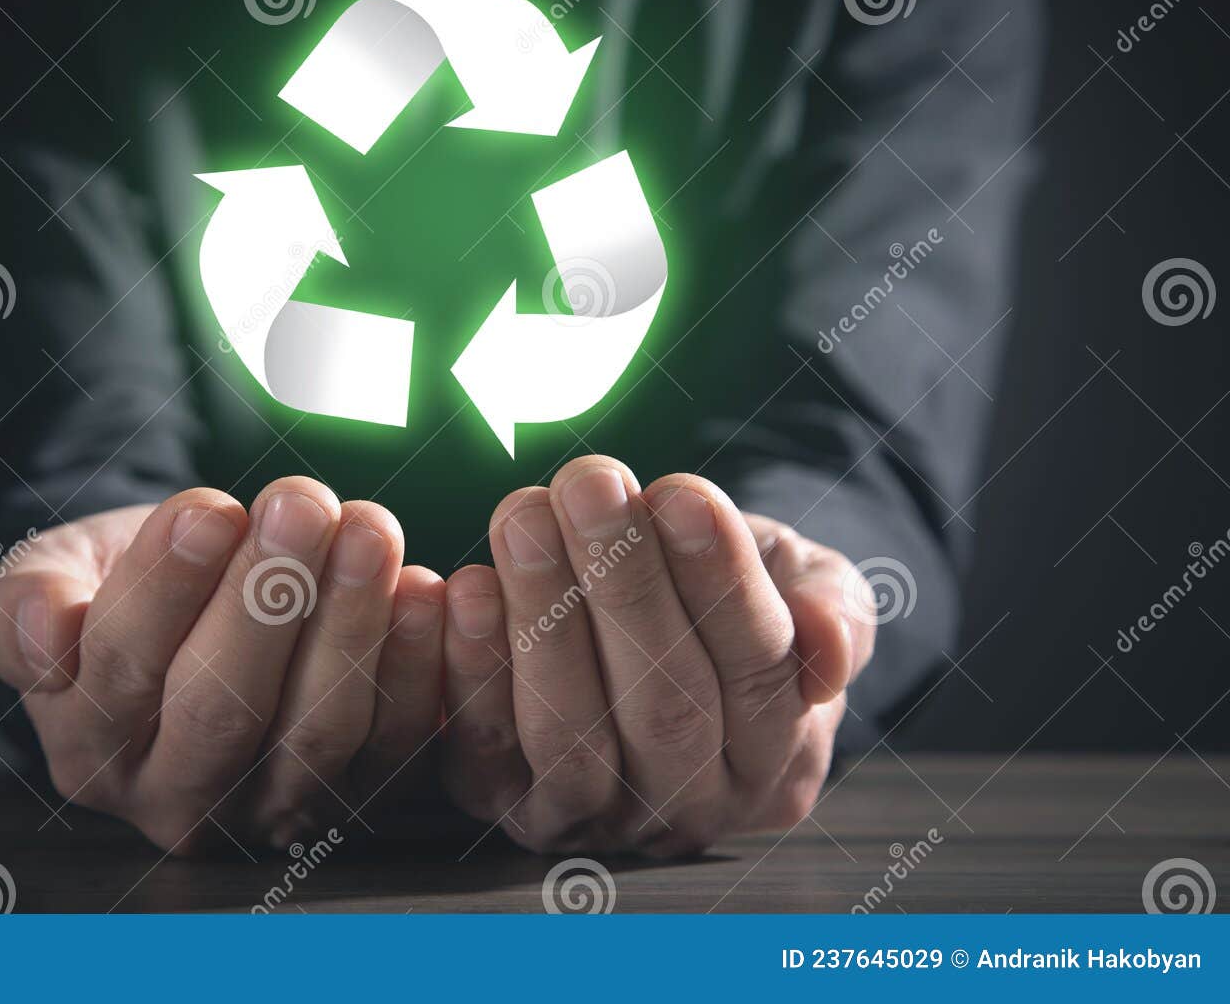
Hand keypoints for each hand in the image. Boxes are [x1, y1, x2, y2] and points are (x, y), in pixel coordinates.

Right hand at [0, 479, 445, 852]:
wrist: (190, 607)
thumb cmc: (114, 588)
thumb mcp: (49, 579)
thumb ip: (24, 604)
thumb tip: (39, 632)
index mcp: (87, 747)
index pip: (123, 671)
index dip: (167, 588)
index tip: (209, 507)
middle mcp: (176, 799)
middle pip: (222, 711)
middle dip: (269, 600)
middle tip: (302, 504)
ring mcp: (273, 806)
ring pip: (318, 732)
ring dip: (351, 623)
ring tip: (367, 527)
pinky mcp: (359, 795)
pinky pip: (397, 745)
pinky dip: (416, 667)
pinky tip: (424, 588)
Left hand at [438, 455, 874, 855]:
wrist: (633, 626)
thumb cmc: (722, 598)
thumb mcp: (800, 589)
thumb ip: (832, 610)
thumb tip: (830, 641)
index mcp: (776, 763)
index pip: (759, 677)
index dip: (721, 586)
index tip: (683, 494)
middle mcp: (687, 809)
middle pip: (666, 710)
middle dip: (624, 586)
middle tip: (590, 482)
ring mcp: (590, 814)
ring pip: (571, 734)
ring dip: (543, 615)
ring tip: (524, 513)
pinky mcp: (499, 800)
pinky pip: (482, 745)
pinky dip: (470, 667)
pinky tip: (463, 586)